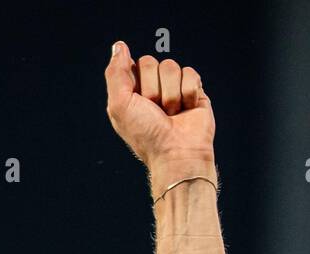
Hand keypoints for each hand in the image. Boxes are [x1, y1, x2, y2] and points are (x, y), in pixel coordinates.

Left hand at [105, 41, 214, 185]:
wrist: (176, 152)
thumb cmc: (145, 133)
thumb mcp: (119, 104)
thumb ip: (115, 73)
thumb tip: (119, 45)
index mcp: (131, 90)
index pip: (135, 64)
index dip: (137, 82)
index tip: (138, 103)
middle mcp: (152, 87)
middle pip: (152, 62)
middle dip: (153, 89)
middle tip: (155, 111)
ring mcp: (173, 87)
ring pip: (172, 66)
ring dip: (170, 94)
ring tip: (171, 113)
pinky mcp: (194, 90)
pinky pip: (191, 73)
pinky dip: (188, 93)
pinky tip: (186, 109)